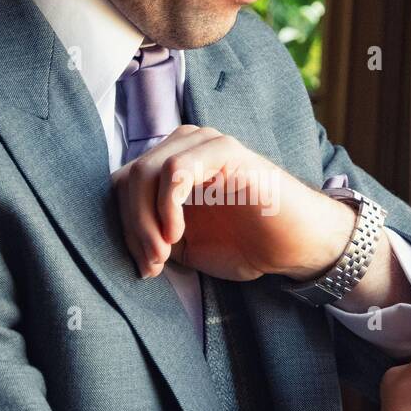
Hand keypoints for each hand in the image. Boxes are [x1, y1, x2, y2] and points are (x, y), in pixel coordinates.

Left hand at [109, 125, 355, 281]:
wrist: (295, 246)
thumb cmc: (244, 243)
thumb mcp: (182, 244)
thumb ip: (149, 233)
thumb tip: (116, 238)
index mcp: (169, 165)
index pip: (122, 185)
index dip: (124, 226)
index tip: (145, 266)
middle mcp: (182, 146)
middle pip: (128, 178)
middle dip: (133, 227)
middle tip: (152, 264)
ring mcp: (204, 144)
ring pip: (146, 172)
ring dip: (146, 220)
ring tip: (164, 253)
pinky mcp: (224, 150)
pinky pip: (176, 170)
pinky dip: (168, 206)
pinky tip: (177, 233)